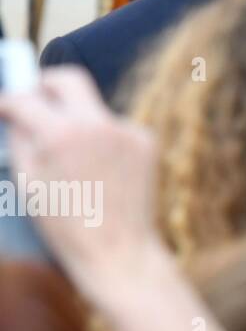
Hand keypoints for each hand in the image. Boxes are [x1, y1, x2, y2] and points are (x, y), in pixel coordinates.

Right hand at [0, 67, 162, 302]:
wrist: (119, 250)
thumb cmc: (66, 225)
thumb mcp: (28, 183)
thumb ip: (20, 140)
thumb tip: (16, 113)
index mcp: (63, 134)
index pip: (27, 97)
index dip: (9, 99)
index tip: (3, 103)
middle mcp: (99, 123)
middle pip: (70, 80)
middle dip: (46, 84)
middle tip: (32, 96)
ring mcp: (127, 129)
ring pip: (93, 108)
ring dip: (76, 120)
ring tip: (69, 158)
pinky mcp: (146, 140)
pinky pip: (115, 128)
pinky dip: (101, 139)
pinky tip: (97, 170)